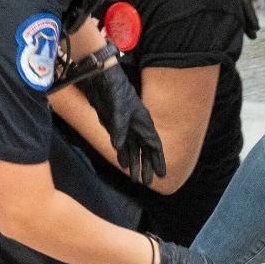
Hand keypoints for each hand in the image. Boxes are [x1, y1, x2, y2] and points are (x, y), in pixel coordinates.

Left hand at [77, 60, 167, 186]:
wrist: (102, 80)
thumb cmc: (114, 91)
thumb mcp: (117, 110)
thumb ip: (119, 129)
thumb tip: (118, 148)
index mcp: (143, 123)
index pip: (154, 146)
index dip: (158, 161)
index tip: (162, 175)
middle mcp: (137, 127)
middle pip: (145, 151)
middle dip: (148, 167)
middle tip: (148, 184)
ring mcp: (126, 127)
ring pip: (134, 150)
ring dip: (135, 165)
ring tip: (136, 180)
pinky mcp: (115, 127)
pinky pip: (122, 145)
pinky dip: (123, 156)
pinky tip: (124, 166)